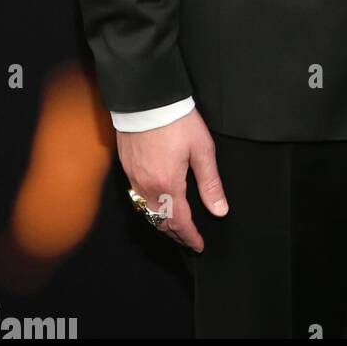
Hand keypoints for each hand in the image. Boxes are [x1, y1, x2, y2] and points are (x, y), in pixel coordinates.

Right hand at [116, 108, 227, 251]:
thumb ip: (210, 183)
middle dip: (176, 234)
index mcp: (168, 185)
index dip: (190, 237)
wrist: (147, 99)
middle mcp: (147, 187)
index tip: (199, 245)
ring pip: (147, 212)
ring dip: (162, 223)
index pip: (179, 222)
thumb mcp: (202, 150)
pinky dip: (150, 209)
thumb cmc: (178, 121)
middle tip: (188, 240)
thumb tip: (219, 210)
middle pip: (160, 222)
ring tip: (176, 227)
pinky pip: (138, 199)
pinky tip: (159, 205)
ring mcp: (134, 179)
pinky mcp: (127, 169)